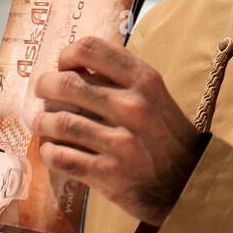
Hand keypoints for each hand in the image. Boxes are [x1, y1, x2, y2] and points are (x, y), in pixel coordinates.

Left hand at [28, 36, 204, 225]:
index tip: (63, 65)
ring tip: (41, 122)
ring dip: (42, 121)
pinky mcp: (109, 174)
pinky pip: (61, 157)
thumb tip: (75, 66)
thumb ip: (122, 80)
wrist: (190, 183)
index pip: (91, 48)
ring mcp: (121, 142)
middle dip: (45, 86)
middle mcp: (133, 107)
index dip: (67, 54)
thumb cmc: (166, 135)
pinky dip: (49, 152)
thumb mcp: (156, 96)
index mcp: (145, 81)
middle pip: (67, 82)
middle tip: (42, 91)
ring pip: (60, 121)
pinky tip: (51, 150)